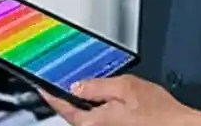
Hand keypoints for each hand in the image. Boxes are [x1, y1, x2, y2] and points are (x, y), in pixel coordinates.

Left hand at [39, 75, 200, 125]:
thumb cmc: (159, 113)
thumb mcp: (125, 87)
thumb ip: (97, 85)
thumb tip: (77, 85)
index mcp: (92, 122)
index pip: (62, 107)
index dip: (50, 94)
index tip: (41, 85)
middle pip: (75, 113)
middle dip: (70, 96)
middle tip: (67, 79)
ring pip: (89, 116)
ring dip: (86, 101)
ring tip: (90, 84)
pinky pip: (100, 119)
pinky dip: (99, 107)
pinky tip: (108, 97)